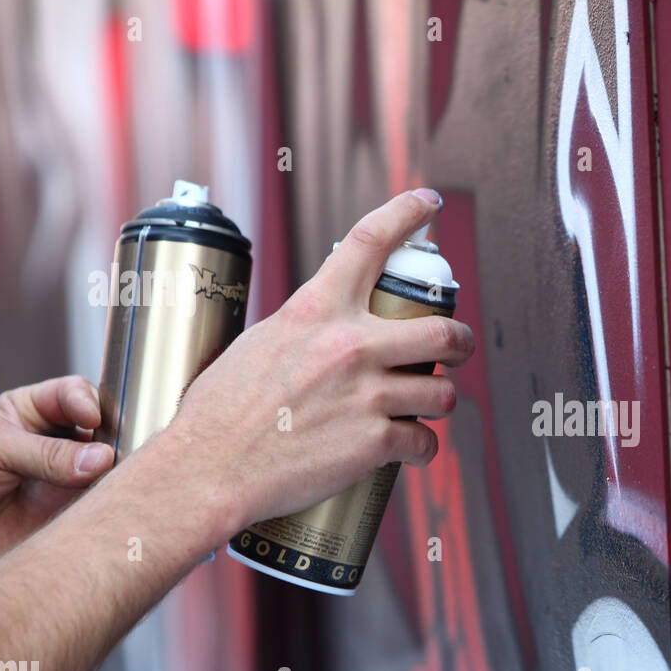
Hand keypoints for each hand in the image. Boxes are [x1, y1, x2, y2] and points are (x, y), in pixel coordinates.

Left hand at [0, 375, 114, 584]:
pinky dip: (108, 505)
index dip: (88, 403)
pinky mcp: (67, 515)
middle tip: (111, 452)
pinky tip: (105, 505)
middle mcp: (53, 443)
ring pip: (106, 469)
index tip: (92, 421)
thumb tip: (100, 458)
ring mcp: (63, 480)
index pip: (73, 394)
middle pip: (101, 430)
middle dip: (111, 437)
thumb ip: (45, 453)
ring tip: (107, 481)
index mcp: (30, 413)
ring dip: (113, 473)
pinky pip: (98, 506)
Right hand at [161, 188, 475, 534]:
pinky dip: (421, 451)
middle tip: (459, 347)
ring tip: (422, 409)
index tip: (428, 202)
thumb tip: (325, 326)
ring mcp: (367, 395)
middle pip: (442, 330)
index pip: (370, 242)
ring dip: (437, 402)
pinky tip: (409, 451)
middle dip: (461, 341)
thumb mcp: (259, 343)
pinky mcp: (375, 442)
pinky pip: (424, 442)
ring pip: (441, 392)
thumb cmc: (221, 413)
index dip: (407, 213)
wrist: (210, 469)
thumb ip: (305, 327)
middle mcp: (350, 346)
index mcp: (316, 310)